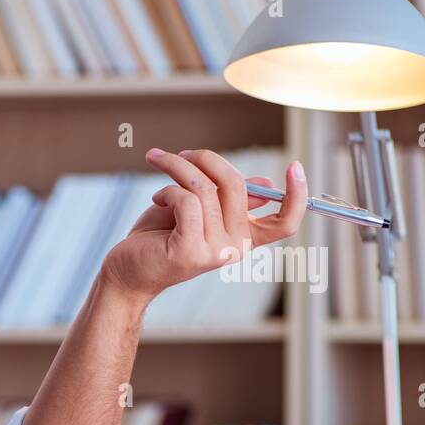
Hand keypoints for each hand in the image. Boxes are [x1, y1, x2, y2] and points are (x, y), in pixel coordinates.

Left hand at [100, 148, 308, 304]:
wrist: (126, 270)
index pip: (286, 223)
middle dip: (206, 159)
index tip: (295, 166)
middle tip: (180, 154)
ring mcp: (215, 252)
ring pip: (206, 188)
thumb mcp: (198, 210)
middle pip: (238, 186)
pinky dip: (168, 190)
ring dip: (177, 167)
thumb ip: (227, 197)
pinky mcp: (191, 251)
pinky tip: (156, 197)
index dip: (297, 195)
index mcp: (243, 236)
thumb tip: (264, 182)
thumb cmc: (159, 237)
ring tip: (159, 163)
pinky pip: (187, 201)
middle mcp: (235, 247)